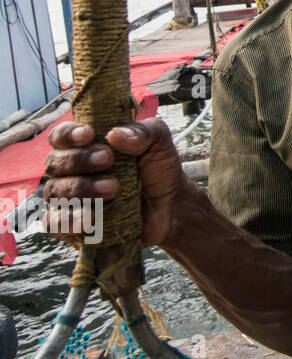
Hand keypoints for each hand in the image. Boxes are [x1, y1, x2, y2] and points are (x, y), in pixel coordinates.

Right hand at [43, 119, 190, 249]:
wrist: (171, 208)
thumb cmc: (158, 171)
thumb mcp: (158, 143)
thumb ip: (142, 132)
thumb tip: (114, 134)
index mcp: (85, 147)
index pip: (60, 136)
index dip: (68, 134)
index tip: (89, 133)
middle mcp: (71, 172)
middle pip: (55, 162)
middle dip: (80, 159)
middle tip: (108, 159)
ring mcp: (69, 199)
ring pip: (54, 191)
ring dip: (81, 187)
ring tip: (113, 188)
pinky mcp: (72, 226)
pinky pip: (56, 223)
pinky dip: (68, 219)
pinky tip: (90, 216)